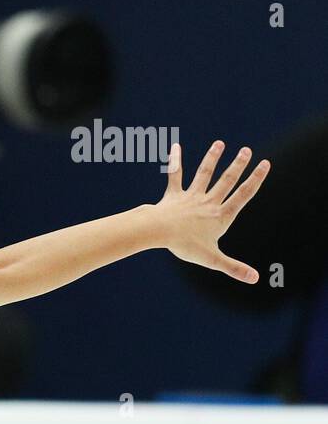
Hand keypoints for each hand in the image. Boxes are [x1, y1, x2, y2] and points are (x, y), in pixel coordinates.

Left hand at [153, 140, 269, 282]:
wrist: (159, 232)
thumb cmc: (185, 245)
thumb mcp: (212, 259)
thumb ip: (234, 268)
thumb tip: (256, 279)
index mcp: (220, 216)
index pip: (243, 195)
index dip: (255, 180)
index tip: (265, 164)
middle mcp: (208, 203)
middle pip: (226, 181)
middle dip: (238, 166)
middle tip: (247, 150)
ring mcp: (191, 197)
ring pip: (203, 174)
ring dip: (212, 158)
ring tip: (219, 144)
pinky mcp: (173, 195)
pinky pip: (175, 175)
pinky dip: (175, 161)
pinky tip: (175, 146)